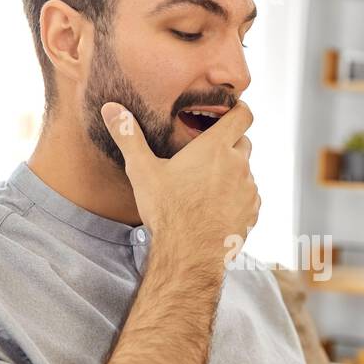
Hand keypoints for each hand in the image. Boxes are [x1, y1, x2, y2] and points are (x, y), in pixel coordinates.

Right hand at [101, 100, 257, 262]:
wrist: (190, 254)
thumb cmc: (167, 211)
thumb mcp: (142, 171)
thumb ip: (129, 136)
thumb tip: (111, 108)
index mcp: (215, 148)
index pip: (242, 115)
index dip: (238, 110)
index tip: (229, 113)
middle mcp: (238, 165)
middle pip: (244, 142)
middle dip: (230, 144)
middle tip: (207, 156)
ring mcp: (248, 190)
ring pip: (247, 171)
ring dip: (233, 173)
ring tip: (207, 187)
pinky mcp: (252, 212)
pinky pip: (250, 197)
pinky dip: (237, 198)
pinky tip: (216, 208)